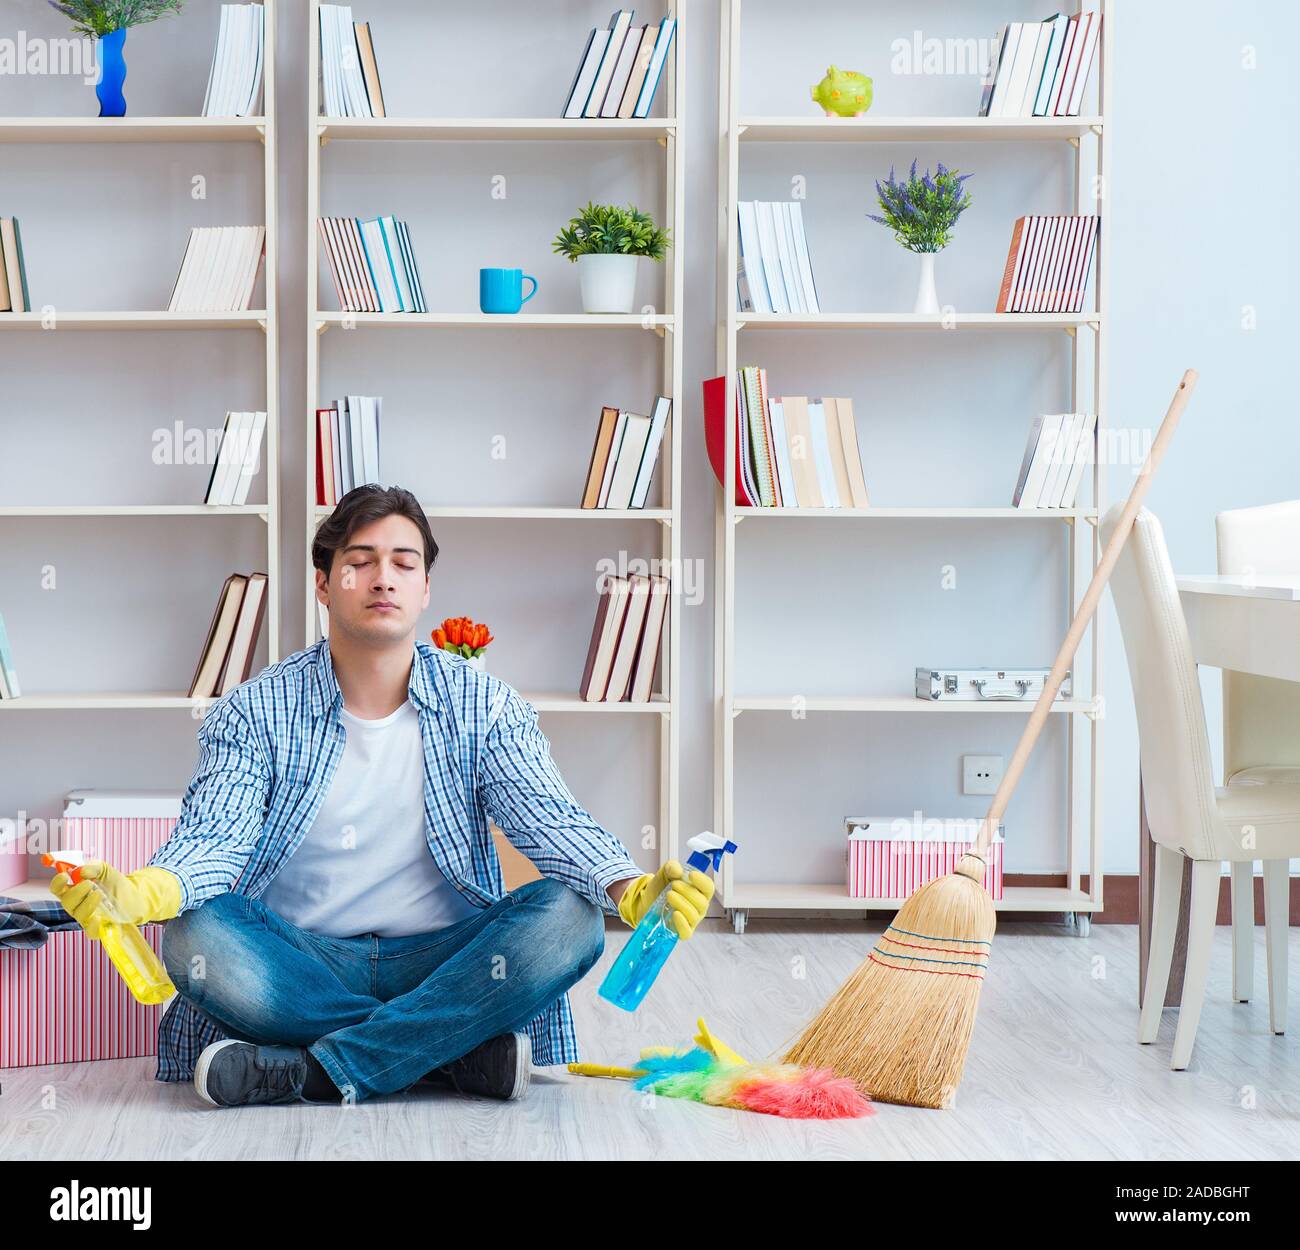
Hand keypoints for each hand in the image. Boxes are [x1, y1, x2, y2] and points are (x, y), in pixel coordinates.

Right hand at [49, 862, 182, 938]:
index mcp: (74, 889)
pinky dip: (93, 925)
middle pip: (66, 902)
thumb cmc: (114, 882)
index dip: (57, 883)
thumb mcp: (105, 869)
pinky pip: (90, 931)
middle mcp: (76, 905)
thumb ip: (93, 867)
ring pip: (78, 914)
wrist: (134, 895)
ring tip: (100, 893)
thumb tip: (81, 871)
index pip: (58, 889)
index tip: (64, 876)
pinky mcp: (97, 928)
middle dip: (76, 892)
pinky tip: (99, 917)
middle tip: (89, 884)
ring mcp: (86, 917)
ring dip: (87, 903)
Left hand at [616, 860, 713, 939]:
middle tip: (673, 885)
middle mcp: (699, 907)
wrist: (646, 900)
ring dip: (681, 903)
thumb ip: (671, 867)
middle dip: (687, 892)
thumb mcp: (665, 872)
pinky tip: (675, 914)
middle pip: (702, 902)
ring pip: (694, 915)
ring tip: (669, 895)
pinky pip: (687, 932)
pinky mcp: (682, 931)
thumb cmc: (661, 886)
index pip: (708, 888)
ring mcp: (692, 920)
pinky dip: (682, 923)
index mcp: (699, 891)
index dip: (702, 881)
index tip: (691, 875)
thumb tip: (677, 870)